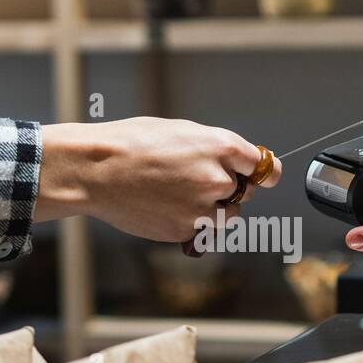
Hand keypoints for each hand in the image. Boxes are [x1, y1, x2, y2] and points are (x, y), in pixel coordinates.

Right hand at [35, 118, 281, 240]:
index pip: (260, 165)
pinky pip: (203, 230)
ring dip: (212, 209)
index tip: (264, 177)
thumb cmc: (132, 144)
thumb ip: (214, 148)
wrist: (98, 171)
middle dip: (227, 188)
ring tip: (176, 194)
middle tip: (194, 181)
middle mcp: (218, 178)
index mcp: (220, 146)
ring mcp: (203, 207)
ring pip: (226, 214)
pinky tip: (165, 206)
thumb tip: (236, 161)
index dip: (260, 171)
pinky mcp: (187, 230)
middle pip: (243, 191)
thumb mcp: (181, 131)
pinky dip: (192, 223)